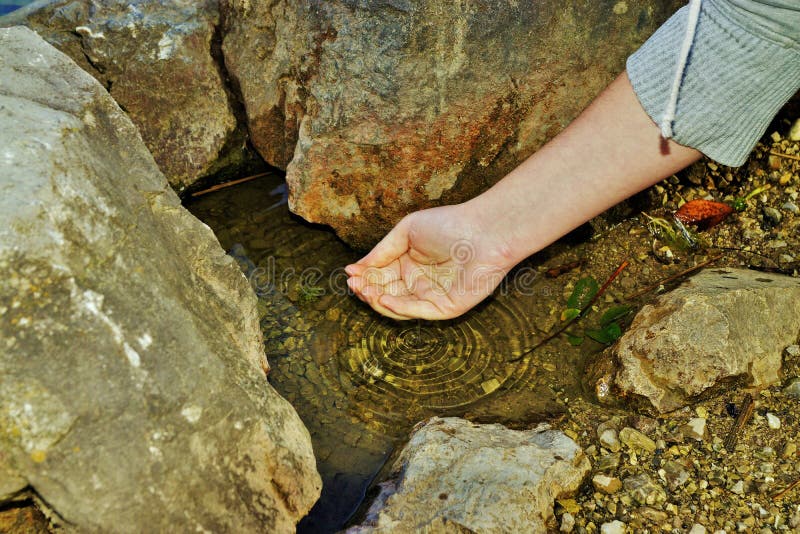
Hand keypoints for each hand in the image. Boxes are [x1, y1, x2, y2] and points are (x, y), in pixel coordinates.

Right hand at [345, 203, 515, 319]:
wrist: (483, 231)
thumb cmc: (448, 225)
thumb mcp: (406, 232)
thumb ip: (381, 252)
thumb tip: (354, 269)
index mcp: (409, 264)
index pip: (380, 275)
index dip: (364, 277)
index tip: (349, 274)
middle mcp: (418, 282)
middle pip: (385, 293)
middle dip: (367, 290)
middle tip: (353, 286)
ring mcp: (431, 297)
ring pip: (397, 306)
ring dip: (378, 300)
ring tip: (364, 290)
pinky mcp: (445, 308)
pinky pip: (417, 311)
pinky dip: (398, 308)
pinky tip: (383, 297)